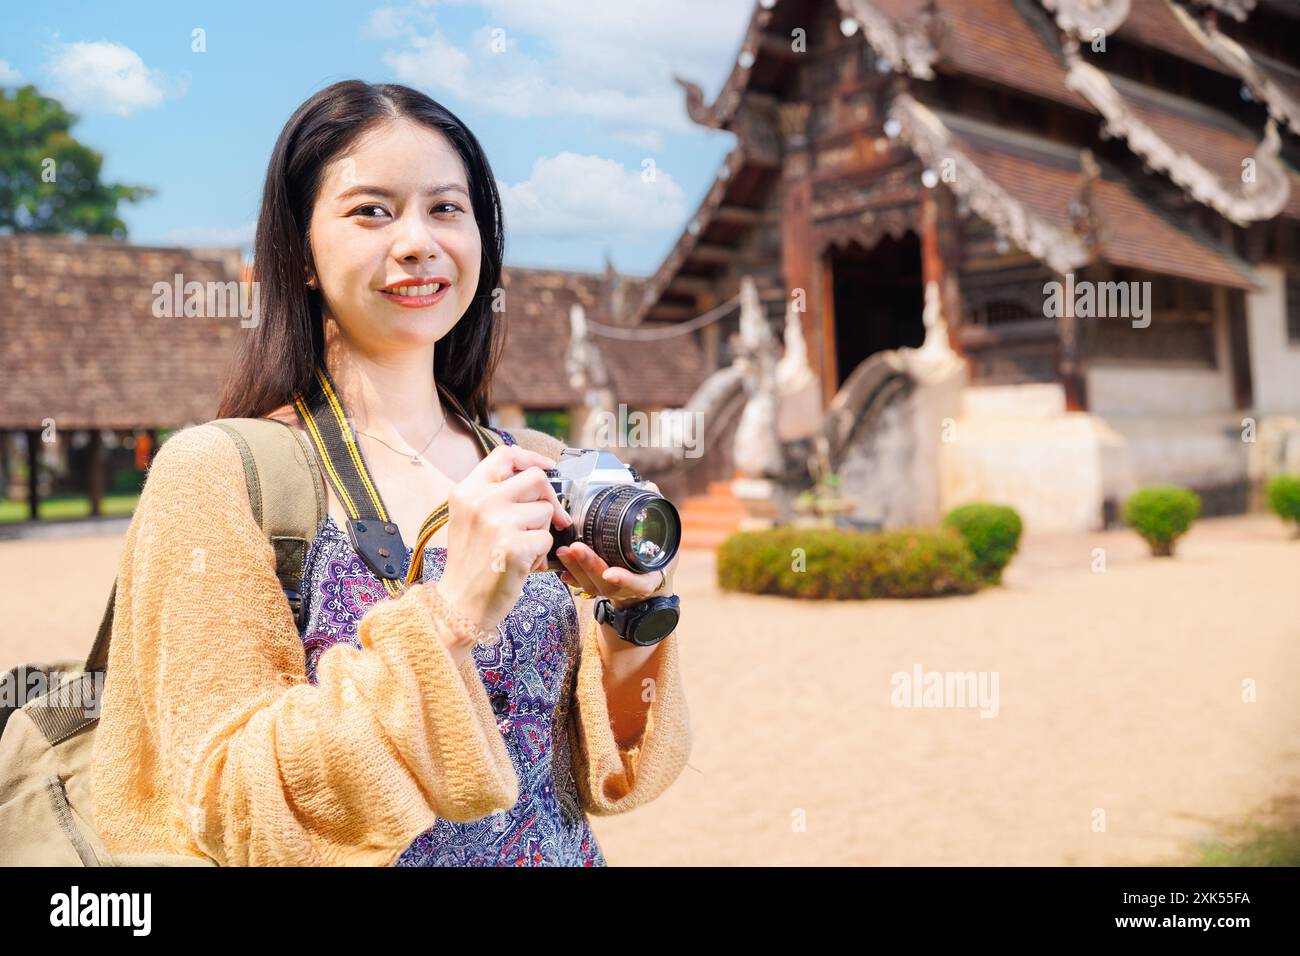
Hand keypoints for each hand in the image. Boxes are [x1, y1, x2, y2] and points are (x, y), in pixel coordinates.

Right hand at [433, 445, 572, 640]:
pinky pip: (547, 538)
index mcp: (466, 491)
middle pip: (535, 479)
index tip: (549, 467)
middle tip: (550, 520)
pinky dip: (542, 554)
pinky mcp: (513, 546)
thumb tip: (537, 476)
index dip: (532, 458)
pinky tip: (523, 565)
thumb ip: (495, 494)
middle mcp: (479, 501)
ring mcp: (496, 523)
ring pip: (545, 510)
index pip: (505, 455)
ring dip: (542, 531)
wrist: (460, 605)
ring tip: (522, 549)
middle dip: (549, 499)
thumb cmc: (471, 563)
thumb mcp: (470, 518)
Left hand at [556, 481, 677, 609]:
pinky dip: (571, 577)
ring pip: (590, 584)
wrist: (649, 582)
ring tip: (564, 550)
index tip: (610, 573)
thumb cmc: (657, 560)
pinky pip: (581, 586)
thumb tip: (649, 488)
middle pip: (607, 582)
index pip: (638, 583)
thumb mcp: (665, 539)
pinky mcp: (597, 588)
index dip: (624, 579)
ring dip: (575, 567)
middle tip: (576, 548)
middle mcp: (628, 588)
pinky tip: (561, 569)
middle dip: (590, 565)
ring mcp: (611, 590)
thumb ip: (657, 513)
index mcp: (648, 580)